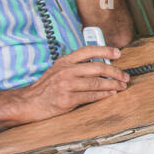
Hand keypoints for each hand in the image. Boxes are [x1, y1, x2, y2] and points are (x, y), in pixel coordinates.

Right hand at [13, 46, 128, 120]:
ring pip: (97, 83)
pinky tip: (111, 94)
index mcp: (65, 61)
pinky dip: (104, 95)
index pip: (88, 50)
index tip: (118, 53)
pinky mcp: (68, 99)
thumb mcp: (58, 70)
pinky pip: (91, 96)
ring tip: (122, 86)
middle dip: (115, 72)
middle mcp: (67, 71)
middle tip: (125, 76)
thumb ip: (76, 66)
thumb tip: (101, 66)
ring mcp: (67, 85)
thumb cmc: (46, 87)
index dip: (105, 50)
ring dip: (113, 85)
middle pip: (98, 68)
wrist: (29, 103)